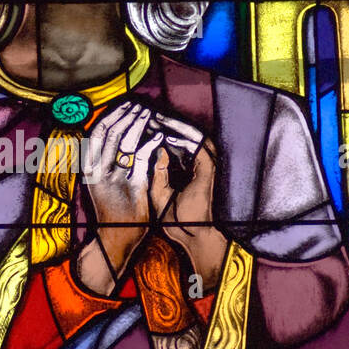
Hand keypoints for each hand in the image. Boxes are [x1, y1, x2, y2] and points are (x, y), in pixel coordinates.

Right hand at [75, 100, 163, 294]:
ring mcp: (112, 178)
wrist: (116, 239)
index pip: (96, 134)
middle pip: (109, 133)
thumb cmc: (113, 211)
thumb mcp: (102, 184)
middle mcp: (97, 171)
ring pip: (125, 142)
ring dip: (138, 124)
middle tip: (138, 106)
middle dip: (125, 116)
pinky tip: (159, 138)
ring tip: (148, 114)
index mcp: (89, 168)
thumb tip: (115, 140)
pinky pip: (142, 158)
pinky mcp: (130, 186)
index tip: (123, 106)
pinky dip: (151, 145)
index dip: (111, 116)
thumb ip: (106, 163)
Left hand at [149, 112, 226, 291]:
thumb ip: (156, 171)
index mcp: (187, 167)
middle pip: (183, 133)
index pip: (173, 141)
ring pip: (192, 134)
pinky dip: (182, 140)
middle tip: (145, 112)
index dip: (156, 130)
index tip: (139, 122)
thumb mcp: (157, 191)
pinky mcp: (209, 169)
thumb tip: (152, 150)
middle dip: (164, 122)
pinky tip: (166, 137)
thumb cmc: (174, 219)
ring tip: (155, 118)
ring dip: (173, 125)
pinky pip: (198, 146)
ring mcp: (206, 164)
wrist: (191, 236)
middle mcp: (198, 162)